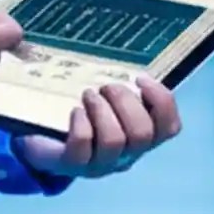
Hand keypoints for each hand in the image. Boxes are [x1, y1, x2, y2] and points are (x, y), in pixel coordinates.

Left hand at [15, 77, 181, 178]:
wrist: (43, 141)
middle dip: (125, 101)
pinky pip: (82, 146)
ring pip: (114, 141)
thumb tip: (87, 48)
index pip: (170, 127)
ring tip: (88, 95)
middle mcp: (127, 155)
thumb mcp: (108, 99)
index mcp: (142, 138)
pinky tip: (75, 112)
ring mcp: (100, 164)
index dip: (162, 101)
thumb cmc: (83, 115)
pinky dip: (80, 125)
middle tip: (105, 87)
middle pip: (142, 134)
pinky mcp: (72, 165)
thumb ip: (122, 80)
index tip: (139, 78)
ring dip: (101, 109)